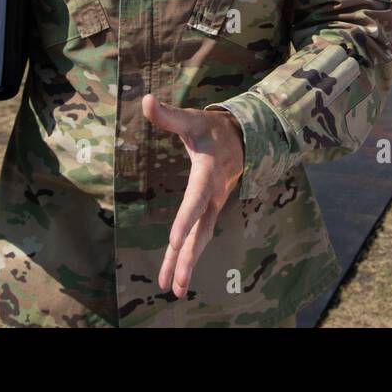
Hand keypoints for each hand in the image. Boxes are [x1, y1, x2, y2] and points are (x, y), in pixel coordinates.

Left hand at [141, 96, 244, 297]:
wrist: (245, 139)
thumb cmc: (213, 129)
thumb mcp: (192, 120)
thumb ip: (168, 114)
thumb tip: (146, 100)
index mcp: (207, 174)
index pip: (195, 200)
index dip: (185, 220)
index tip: (173, 241)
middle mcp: (213, 196)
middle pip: (200, 232)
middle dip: (186, 258)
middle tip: (174, 285)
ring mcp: (214, 206)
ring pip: (200, 240)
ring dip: (186, 265)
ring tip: (173, 291)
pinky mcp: (211, 211)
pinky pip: (200, 238)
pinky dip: (188, 258)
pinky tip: (176, 276)